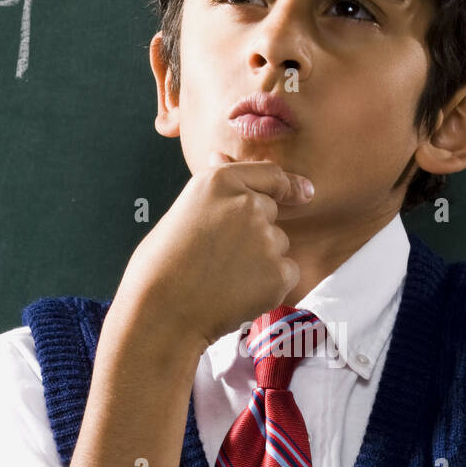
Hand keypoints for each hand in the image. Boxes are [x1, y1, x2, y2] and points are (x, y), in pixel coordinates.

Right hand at [110, 153, 314, 351]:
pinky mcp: (279, 272)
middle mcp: (249, 204)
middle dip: (255, 233)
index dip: (289, 185)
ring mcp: (267, 238)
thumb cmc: (162, 264)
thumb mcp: (183, 210)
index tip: (304, 193)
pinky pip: (286, 273)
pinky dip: (270, 286)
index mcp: (221, 181)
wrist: (161, 311)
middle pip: (270, 214)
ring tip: (222, 278)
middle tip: (219, 258)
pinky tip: (237, 294)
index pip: (271, 174)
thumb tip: (220, 155)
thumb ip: (214, 189)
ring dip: (261, 261)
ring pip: (277, 245)